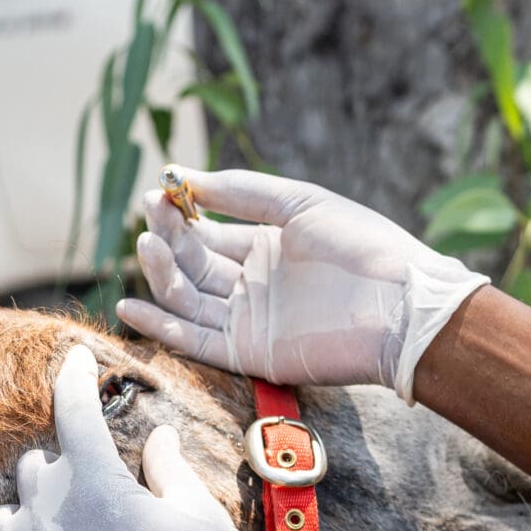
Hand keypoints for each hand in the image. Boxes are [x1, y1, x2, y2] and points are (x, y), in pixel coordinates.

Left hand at [0, 344, 283, 530]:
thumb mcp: (196, 511)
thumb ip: (164, 467)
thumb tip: (154, 437)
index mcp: (96, 483)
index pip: (72, 409)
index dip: (74, 376)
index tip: (75, 360)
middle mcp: (51, 518)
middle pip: (35, 468)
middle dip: (64, 469)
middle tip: (98, 492)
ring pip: (4, 520)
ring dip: (30, 519)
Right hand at [117, 167, 489, 399]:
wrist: (400, 304)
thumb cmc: (362, 246)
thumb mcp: (299, 203)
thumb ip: (241, 191)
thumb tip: (182, 176)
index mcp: (267, 247)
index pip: (208, 233)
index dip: (180, 216)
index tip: (156, 194)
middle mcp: (253, 285)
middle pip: (193, 264)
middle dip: (167, 239)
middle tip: (148, 216)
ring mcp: (249, 321)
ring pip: (188, 299)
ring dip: (160, 276)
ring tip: (144, 247)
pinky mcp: (250, 354)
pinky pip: (194, 342)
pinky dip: (162, 326)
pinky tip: (130, 306)